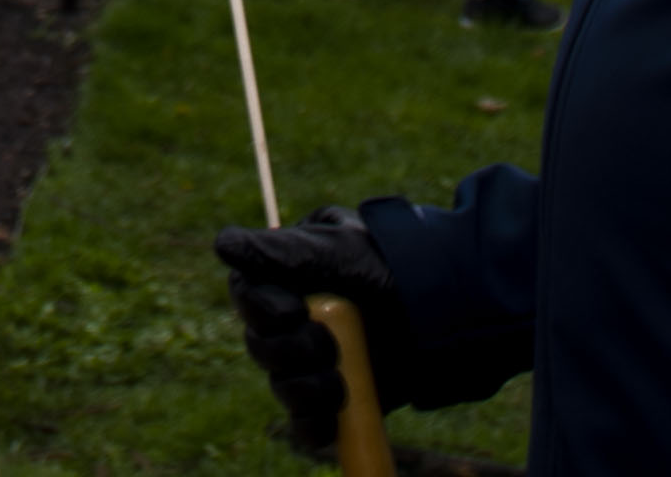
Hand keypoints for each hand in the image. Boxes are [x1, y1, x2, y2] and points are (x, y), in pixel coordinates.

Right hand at [210, 212, 404, 457]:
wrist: (448, 313)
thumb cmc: (393, 267)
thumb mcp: (340, 250)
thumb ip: (281, 251)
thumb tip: (222, 245)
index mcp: (288, 277)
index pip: (247, 296)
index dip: (262, 309)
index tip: (293, 310)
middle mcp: (296, 320)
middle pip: (260, 346)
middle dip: (291, 350)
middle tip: (329, 345)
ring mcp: (315, 362)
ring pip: (282, 386)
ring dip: (306, 387)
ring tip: (341, 381)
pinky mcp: (336, 400)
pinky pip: (306, 424)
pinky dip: (314, 425)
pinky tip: (333, 415)